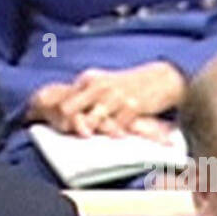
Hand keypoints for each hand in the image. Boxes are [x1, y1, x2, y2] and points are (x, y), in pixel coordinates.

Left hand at [27, 62, 184, 137]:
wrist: (162, 78)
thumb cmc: (127, 87)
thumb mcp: (102, 85)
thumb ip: (81, 98)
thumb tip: (54, 113)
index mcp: (87, 81)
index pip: (60, 101)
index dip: (54, 118)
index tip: (54, 128)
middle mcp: (97, 86)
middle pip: (67, 110)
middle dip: (66, 126)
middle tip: (71, 137)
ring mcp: (114, 96)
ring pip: (90, 120)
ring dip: (88, 132)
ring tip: (92, 137)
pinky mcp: (132, 106)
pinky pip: (116, 126)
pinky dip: (113, 134)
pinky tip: (115, 136)